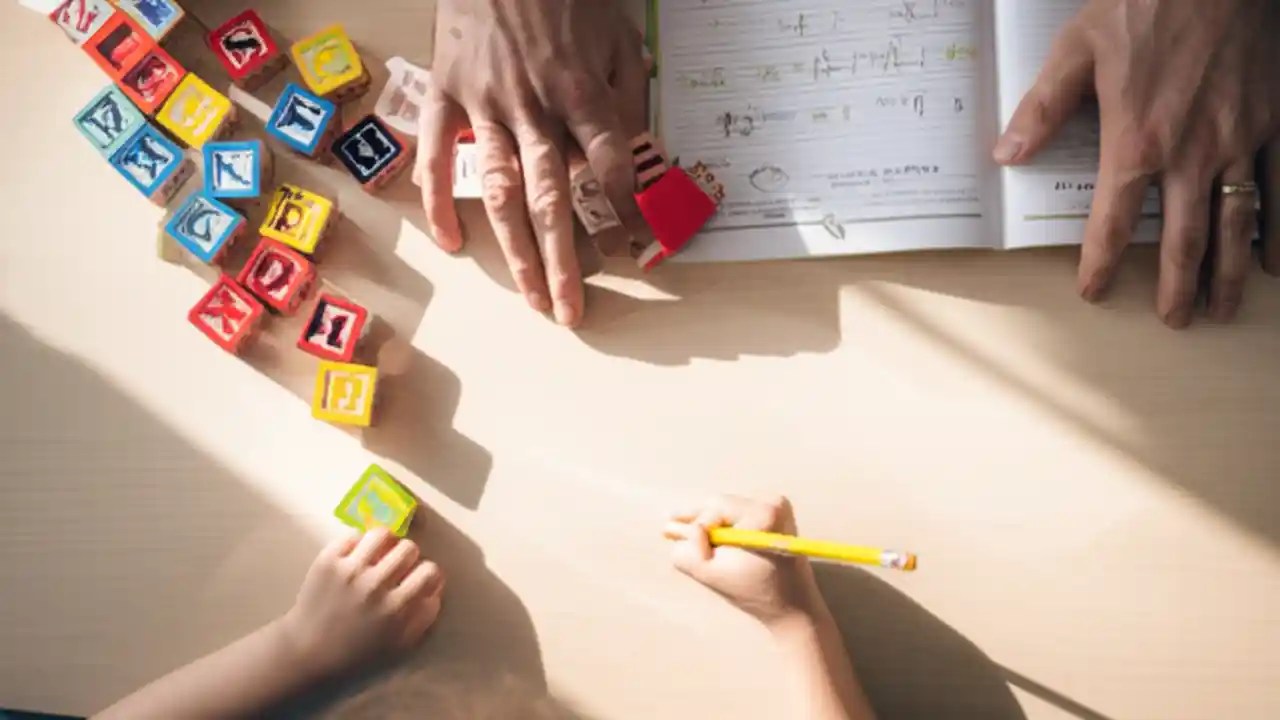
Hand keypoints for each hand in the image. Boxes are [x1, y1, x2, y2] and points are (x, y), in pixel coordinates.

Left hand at [281, 529, 444, 676]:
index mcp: (395, 607)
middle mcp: (375, 584)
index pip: (429, 571)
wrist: (308, 649)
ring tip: (379, 553)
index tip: (420, 578)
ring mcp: (350, 569)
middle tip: (397, 567)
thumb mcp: (398, 644)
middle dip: (408, 557)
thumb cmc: (356, 652)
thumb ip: (423, 617)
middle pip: (408, 548)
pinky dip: (359, 543)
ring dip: (386, 543)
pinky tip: (357, 556)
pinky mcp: (328, 560)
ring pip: (382, 533)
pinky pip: (353, 535)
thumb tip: (436, 588)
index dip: (429, 573)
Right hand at [420, 0, 649, 326]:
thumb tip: (635, 152)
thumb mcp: (617, 36)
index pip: (608, 165)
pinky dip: (439, 200)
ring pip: (499, 191)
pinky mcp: (445, 95)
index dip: (623, 210)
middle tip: (572, 311)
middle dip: (565, 260)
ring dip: (515, 250)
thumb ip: (627, 95)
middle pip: (551, 197)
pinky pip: (436, 155)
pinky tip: (452, 243)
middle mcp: (533, 107)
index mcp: (580, 90)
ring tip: (530, 297)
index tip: (634, 250)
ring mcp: (485, 105)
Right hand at [667, 495, 823, 626]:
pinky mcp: (779, 513)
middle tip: (668, 529)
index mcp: (764, 513)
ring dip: (711, 524)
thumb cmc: (756, 593)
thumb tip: (676, 530)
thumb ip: (686, 551)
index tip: (677, 541)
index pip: (714, 508)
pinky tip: (712, 538)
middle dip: (698, 521)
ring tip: (686, 533)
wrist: (795, 607)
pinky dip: (726, 526)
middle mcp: (774, 501)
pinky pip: (740, 514)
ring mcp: (779, 505)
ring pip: (728, 509)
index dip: (695, 527)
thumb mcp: (711, 573)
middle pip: (721, 505)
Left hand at [995, 0, 1279, 326]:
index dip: (1100, 261)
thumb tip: (1007, 153)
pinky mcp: (1273, 123)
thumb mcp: (1077, 49)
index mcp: (1136, 140)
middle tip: (1174, 320)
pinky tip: (1273, 263)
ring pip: (1234, 224)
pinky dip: (1277, 230)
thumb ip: (1043, 107)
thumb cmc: (1145, 3)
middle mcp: (1191, 153)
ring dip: (1227, 273)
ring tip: (1221, 309)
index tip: (1093, 291)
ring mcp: (1239, 141)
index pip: (1112, 220)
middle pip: (1183, 239)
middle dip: (1176, 286)